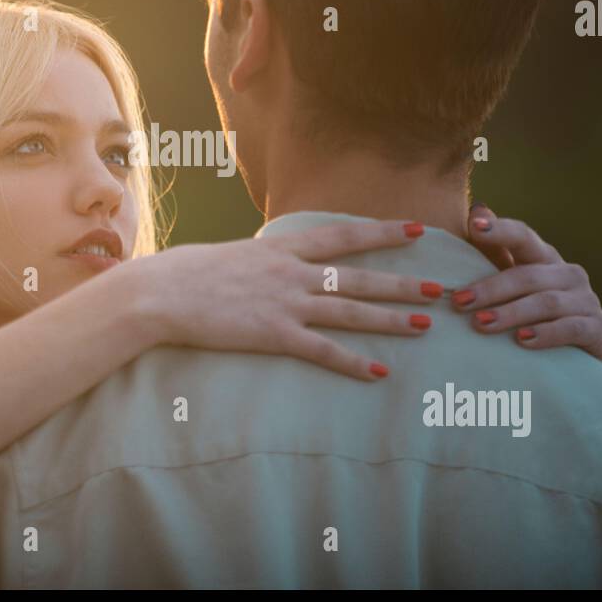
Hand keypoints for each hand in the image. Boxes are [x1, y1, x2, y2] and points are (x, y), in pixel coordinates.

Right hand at [140, 219, 442, 381]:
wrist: (160, 292)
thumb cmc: (185, 273)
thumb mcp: (231, 255)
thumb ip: (260, 261)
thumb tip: (272, 261)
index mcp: (281, 249)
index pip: (343, 237)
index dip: (382, 233)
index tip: (415, 229)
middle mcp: (291, 272)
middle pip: (359, 277)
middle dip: (402, 283)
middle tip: (440, 288)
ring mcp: (285, 303)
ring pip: (351, 311)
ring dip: (392, 320)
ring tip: (426, 326)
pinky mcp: (274, 334)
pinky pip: (323, 351)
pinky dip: (353, 363)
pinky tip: (379, 372)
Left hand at [453, 203, 601, 366]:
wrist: (575, 367)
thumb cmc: (533, 323)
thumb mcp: (510, 292)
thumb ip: (495, 255)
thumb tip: (478, 207)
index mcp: (545, 260)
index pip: (523, 237)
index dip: (500, 230)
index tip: (473, 226)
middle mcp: (569, 274)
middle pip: (528, 275)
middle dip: (491, 288)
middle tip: (459, 302)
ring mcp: (587, 301)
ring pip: (547, 302)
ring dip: (511, 313)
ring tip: (481, 324)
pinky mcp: (599, 329)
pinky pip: (572, 328)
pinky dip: (546, 333)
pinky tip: (523, 340)